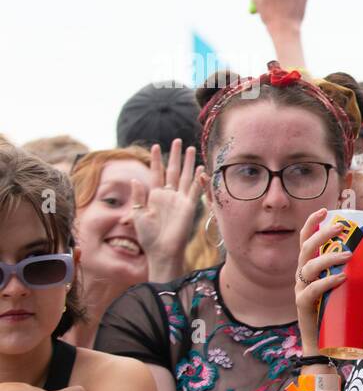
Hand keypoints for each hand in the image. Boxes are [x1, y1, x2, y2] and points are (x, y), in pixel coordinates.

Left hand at [131, 139, 204, 281]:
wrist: (161, 250)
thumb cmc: (148, 236)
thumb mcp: (138, 214)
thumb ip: (138, 196)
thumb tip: (135, 179)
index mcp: (154, 196)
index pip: (156, 173)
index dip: (156, 160)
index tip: (155, 146)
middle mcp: (169, 195)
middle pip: (173, 170)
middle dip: (176, 155)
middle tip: (178, 141)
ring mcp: (180, 200)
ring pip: (185, 176)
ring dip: (188, 163)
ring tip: (191, 148)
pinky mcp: (189, 206)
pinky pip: (195, 190)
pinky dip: (198, 179)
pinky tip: (200, 168)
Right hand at [294, 209, 351, 354]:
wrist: (325, 344)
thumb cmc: (338, 313)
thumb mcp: (350, 289)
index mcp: (311, 267)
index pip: (306, 240)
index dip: (312, 223)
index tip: (326, 210)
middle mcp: (303, 275)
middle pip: (306, 248)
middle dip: (322, 234)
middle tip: (341, 229)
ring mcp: (301, 290)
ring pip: (308, 266)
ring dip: (329, 257)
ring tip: (348, 255)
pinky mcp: (303, 306)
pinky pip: (312, 290)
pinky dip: (326, 282)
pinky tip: (341, 278)